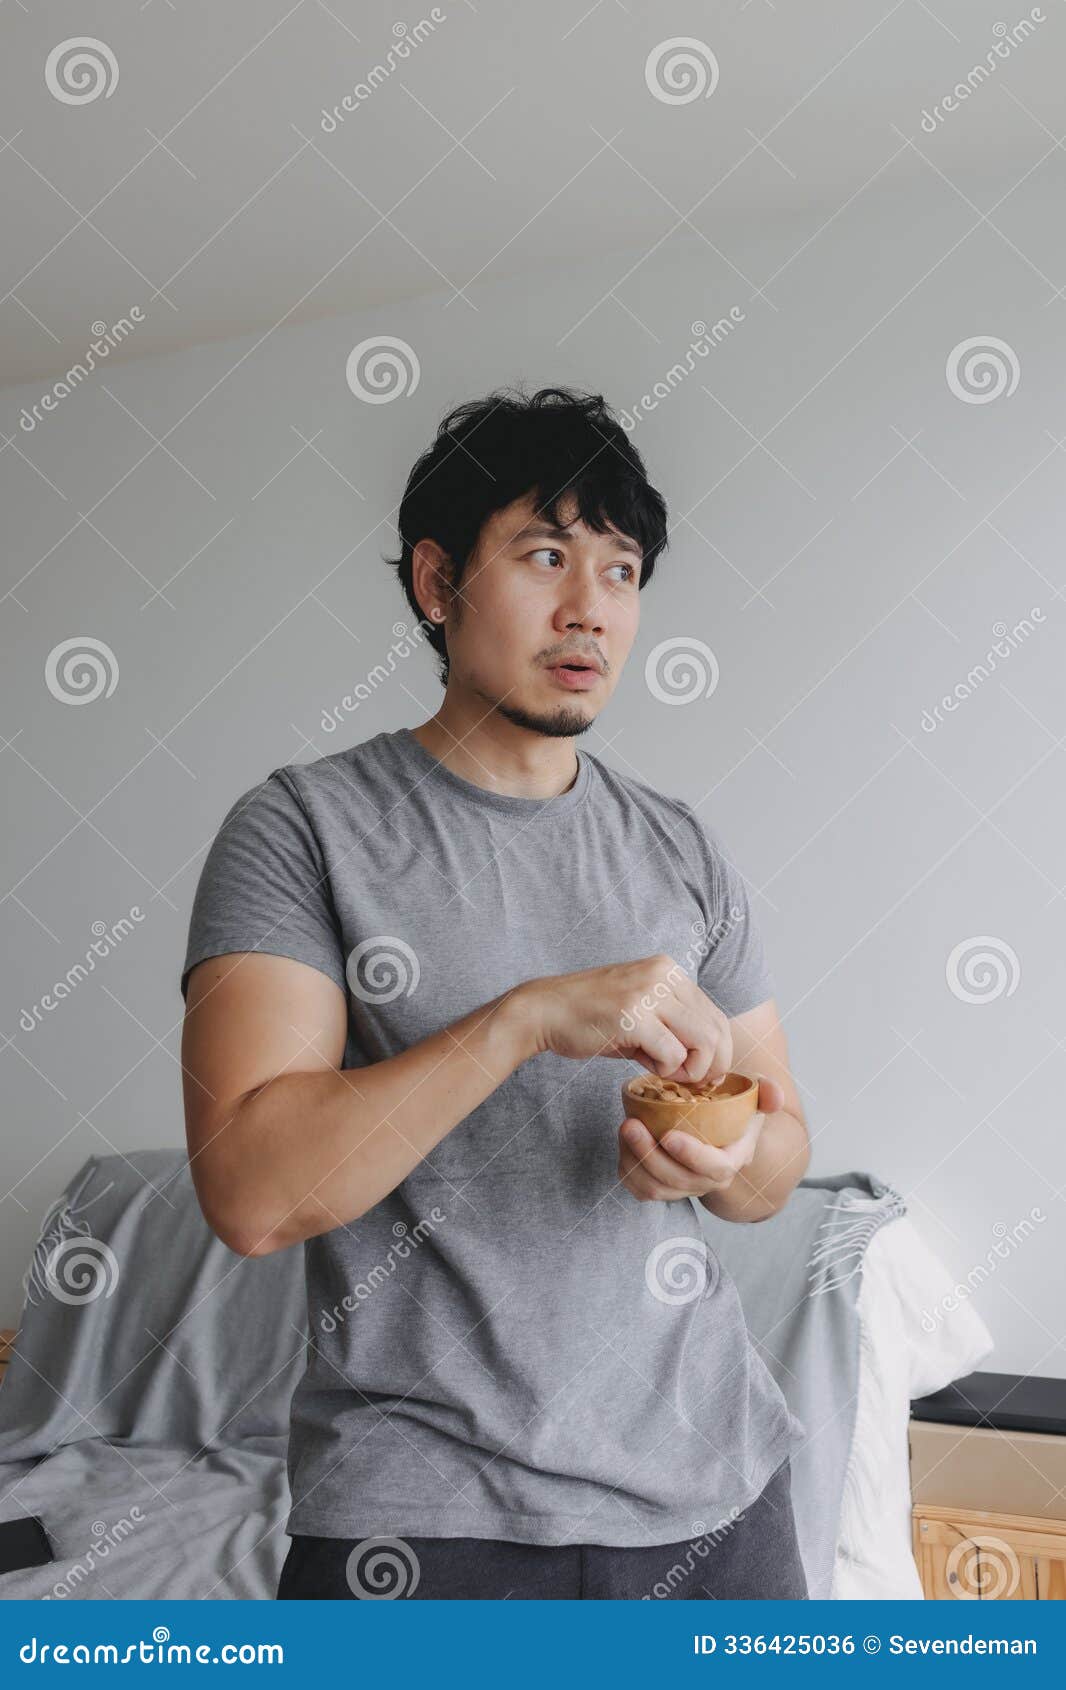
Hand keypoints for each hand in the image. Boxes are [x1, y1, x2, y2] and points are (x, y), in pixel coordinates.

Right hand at [517, 955, 731, 1084]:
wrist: (544, 1010)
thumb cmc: (591, 1015)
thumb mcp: (640, 1009)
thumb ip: (673, 1025)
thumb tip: (709, 1060)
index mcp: (668, 970)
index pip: (715, 1014)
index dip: (718, 1050)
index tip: (704, 1073)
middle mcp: (663, 975)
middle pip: (717, 1028)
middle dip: (712, 1065)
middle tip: (693, 1083)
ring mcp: (649, 994)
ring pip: (703, 1041)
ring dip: (690, 1069)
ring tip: (667, 1074)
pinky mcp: (633, 1018)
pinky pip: (673, 1055)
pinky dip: (665, 1070)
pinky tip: (644, 1066)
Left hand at [617, 1076, 783, 1202]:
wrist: (714, 1129)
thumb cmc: (731, 1110)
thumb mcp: (752, 1097)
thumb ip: (766, 1092)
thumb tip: (773, 1094)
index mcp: (732, 1160)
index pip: (716, 1169)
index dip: (693, 1156)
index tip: (670, 1135)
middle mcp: (707, 1180)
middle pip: (678, 1181)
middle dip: (650, 1156)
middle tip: (630, 1124)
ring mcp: (682, 1187)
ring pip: (655, 1189)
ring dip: (634, 1162)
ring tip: (624, 1128)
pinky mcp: (660, 1186)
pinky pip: (639, 1189)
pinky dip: (627, 1169)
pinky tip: (623, 1141)